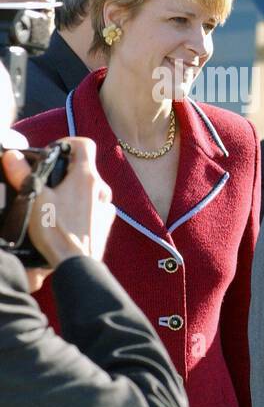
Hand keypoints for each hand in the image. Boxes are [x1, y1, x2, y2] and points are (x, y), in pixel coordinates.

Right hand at [2, 137, 114, 268]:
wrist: (76, 263)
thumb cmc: (57, 230)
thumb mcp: (34, 198)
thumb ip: (22, 174)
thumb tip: (12, 155)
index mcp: (87, 177)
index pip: (85, 144)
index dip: (68, 143)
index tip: (53, 152)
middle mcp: (102, 188)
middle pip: (85, 167)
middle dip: (65, 169)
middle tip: (46, 180)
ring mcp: (107, 205)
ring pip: (89, 187)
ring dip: (73, 188)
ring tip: (53, 200)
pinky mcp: (106, 221)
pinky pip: (94, 205)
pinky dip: (81, 205)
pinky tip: (65, 216)